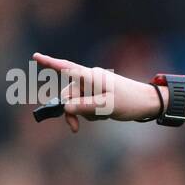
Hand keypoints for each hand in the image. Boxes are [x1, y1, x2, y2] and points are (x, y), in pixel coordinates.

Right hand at [32, 53, 162, 132]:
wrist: (148, 103)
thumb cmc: (130, 102)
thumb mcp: (106, 107)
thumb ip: (84, 107)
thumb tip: (64, 108)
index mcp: (91, 76)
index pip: (67, 68)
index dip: (50, 63)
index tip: (35, 56)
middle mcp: (90, 79)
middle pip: (69, 94)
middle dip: (71, 110)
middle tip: (74, 128)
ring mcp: (94, 87)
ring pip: (78, 101)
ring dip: (85, 112)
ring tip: (102, 115)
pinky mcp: (98, 95)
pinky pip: (87, 104)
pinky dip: (91, 112)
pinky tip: (104, 115)